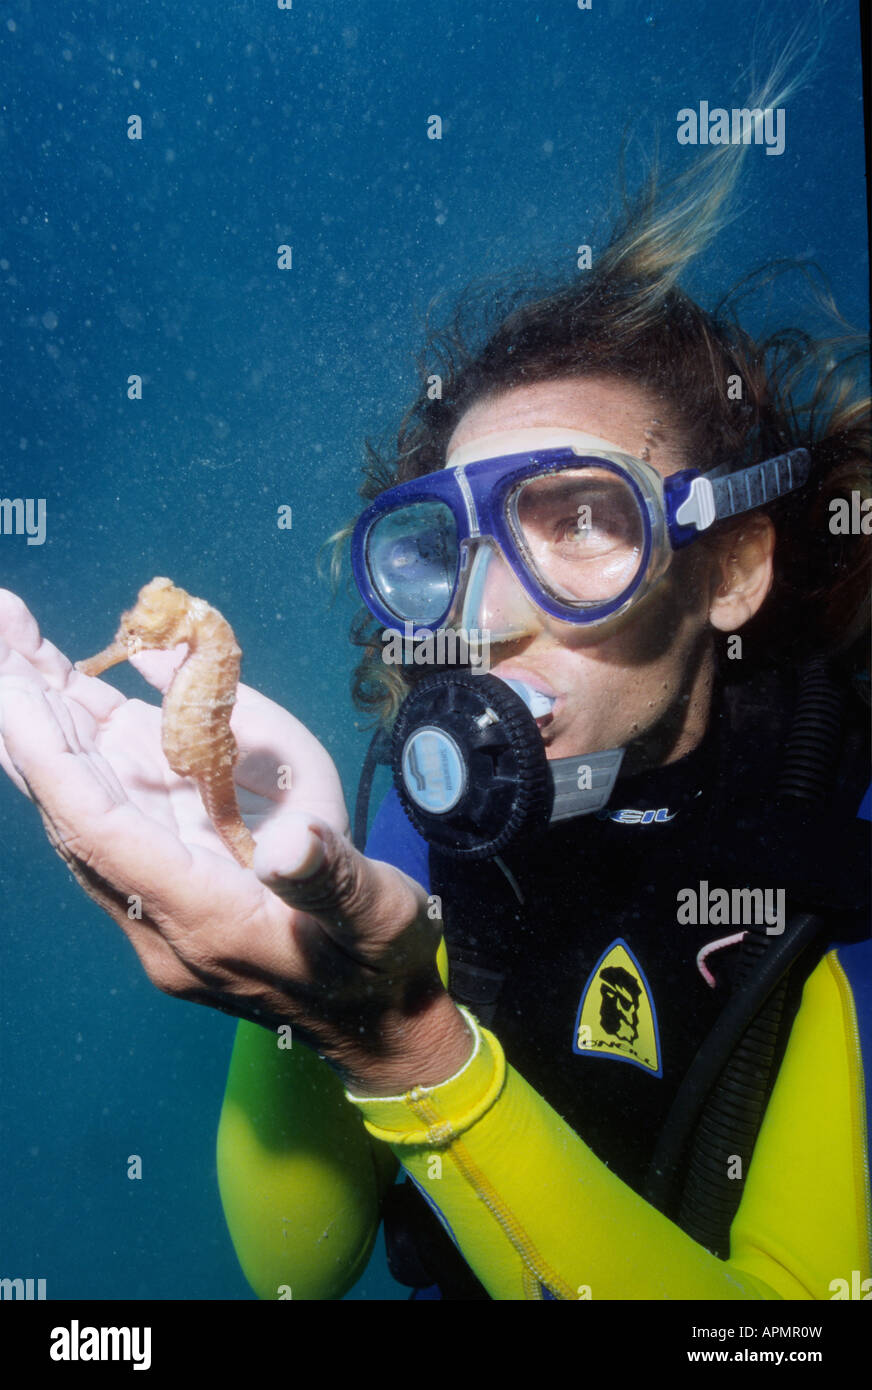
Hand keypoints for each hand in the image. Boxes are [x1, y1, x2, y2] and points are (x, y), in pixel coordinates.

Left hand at [0, 590, 472, 1093]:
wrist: (374, 1022)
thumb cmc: (380, 965)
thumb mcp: (378, 921)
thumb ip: (330, 882)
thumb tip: (288, 848)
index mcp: (202, 920)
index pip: (100, 831)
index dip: (51, 758)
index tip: (9, 684)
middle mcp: (157, 912)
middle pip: (72, 803)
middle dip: (29, 714)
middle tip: (1, 624)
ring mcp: (154, 896)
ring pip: (84, 801)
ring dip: (49, 721)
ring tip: (17, 640)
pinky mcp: (167, 882)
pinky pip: (112, 808)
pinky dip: (86, 748)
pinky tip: (70, 694)